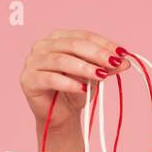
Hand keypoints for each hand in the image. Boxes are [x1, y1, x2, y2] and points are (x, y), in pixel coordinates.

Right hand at [20, 29, 134, 151]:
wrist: (61, 115)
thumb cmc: (76, 91)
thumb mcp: (94, 76)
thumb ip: (106, 66)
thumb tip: (124, 61)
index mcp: (58, 38)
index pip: (83, 36)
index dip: (104, 43)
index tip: (122, 54)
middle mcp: (43, 46)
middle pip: (72, 45)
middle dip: (96, 54)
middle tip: (114, 63)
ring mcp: (32, 62)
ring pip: (60, 60)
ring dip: (83, 67)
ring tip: (101, 76)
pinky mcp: (28, 80)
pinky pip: (49, 78)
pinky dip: (68, 83)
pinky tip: (82, 88)